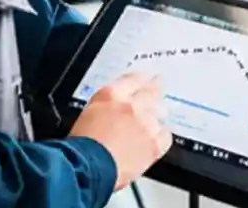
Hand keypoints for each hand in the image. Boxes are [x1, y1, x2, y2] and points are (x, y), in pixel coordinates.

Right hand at [69, 72, 172, 191]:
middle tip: (159, 86)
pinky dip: (162, 136)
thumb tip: (114, 109)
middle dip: (155, 89)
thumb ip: (106, 107)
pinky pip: (166, 135)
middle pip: (151, 91)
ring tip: (157, 116)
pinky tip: (158, 138)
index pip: (133, 79)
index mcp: (111, 95)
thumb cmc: (81, 147)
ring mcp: (145, 123)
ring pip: (160, 112)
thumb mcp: (88, 115)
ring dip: (157, 114)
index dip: (142, 79)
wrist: (86, 168)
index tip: (146, 79)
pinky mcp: (154, 143)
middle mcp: (131, 105)